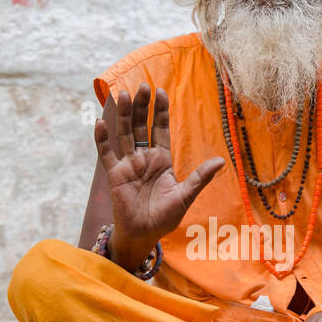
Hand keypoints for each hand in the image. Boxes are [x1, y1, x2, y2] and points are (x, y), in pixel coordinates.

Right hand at [95, 83, 225, 264]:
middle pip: (142, 126)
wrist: (144, 235)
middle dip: (142, 107)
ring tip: (123, 94)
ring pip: (124, 134)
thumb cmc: (165, 217)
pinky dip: (102, 139)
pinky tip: (100, 123)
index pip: (161, 129)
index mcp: (162, 160)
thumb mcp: (185, 196)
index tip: (161, 92)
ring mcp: (128, 165)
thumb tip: (221, 161)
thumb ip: (200, 177)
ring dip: (123, 115)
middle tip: (143, 86)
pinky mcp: (115, 175)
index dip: (160, 111)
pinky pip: (107, 154)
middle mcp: (144, 158)